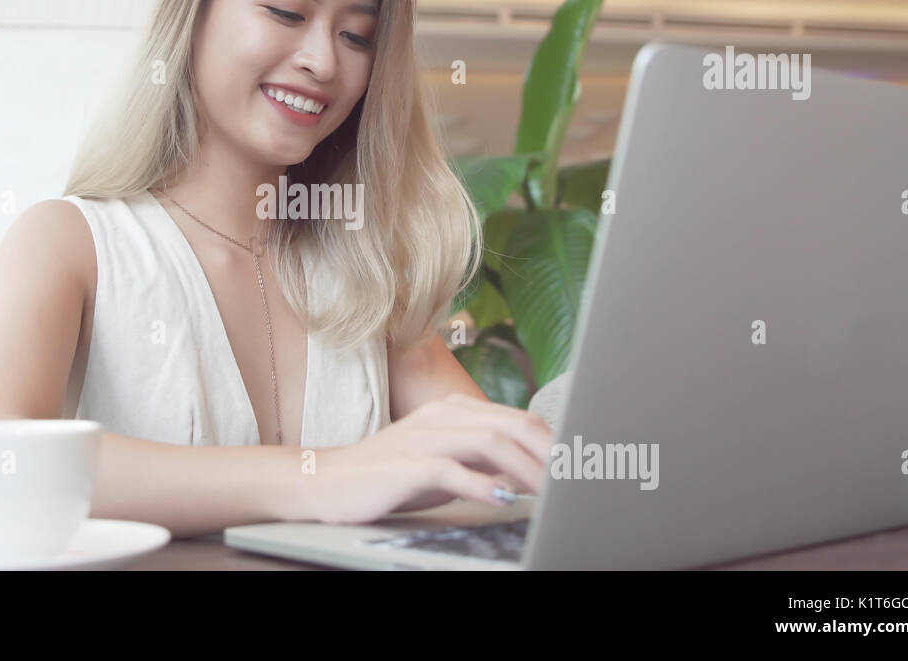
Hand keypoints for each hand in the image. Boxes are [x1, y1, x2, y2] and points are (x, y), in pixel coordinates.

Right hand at [305, 394, 554, 525]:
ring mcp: (422, 438)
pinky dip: (482, 484)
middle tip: (578, 481)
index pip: (519, 419)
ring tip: (551, 492)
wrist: (325, 481)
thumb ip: (484, 460)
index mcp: (455, 410)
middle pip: (512, 425)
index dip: (556, 442)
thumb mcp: (445, 462)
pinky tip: (503, 498)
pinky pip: (450, 469)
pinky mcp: (404, 465)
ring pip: (489, 442)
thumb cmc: (389, 475)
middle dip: (552, 453)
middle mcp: (442, 416)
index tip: (582, 468)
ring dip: (527, 469)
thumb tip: (535, 469)